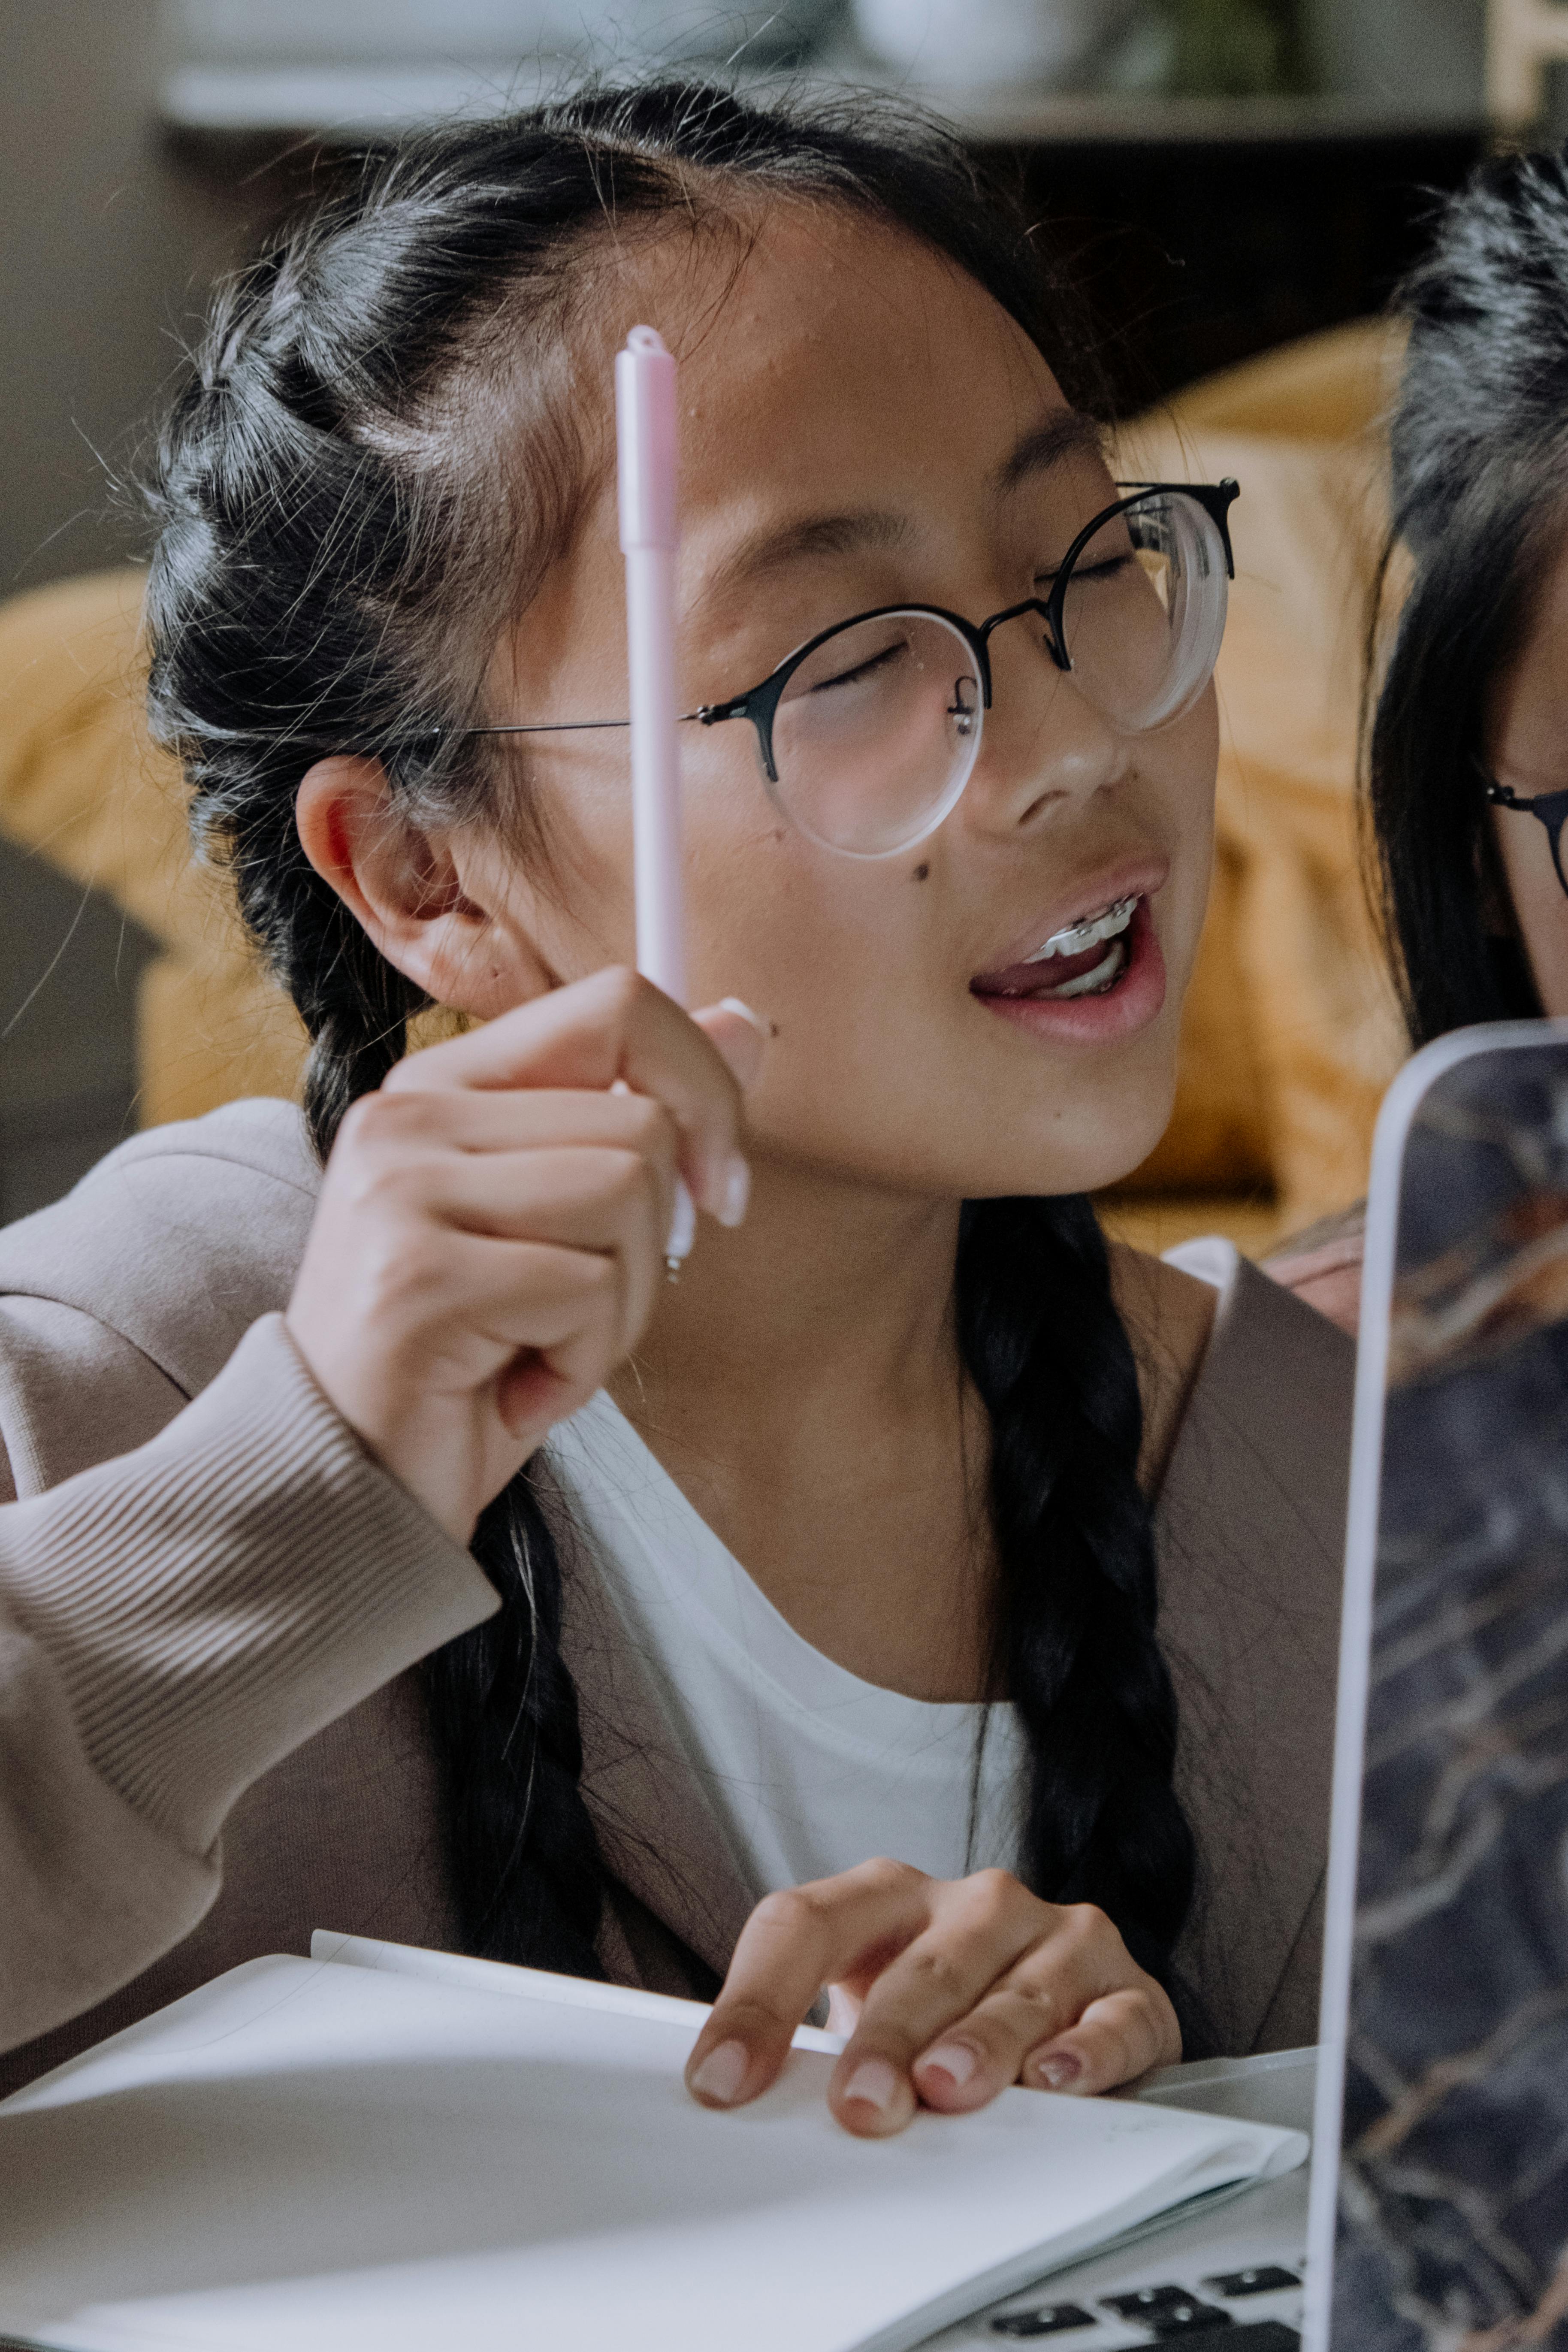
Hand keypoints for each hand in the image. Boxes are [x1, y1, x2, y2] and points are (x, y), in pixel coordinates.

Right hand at [286, 967, 764, 1542]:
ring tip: (541, 1348)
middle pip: (643, 1125)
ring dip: (620, 1307)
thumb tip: (747, 1024)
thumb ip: (644, 1115)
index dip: (703, 1088)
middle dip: (652, 1243)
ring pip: (627, 1195)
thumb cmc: (469, 1359)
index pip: (617, 1007)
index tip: (716, 1188)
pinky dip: (581, 1362)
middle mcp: (408, 1114)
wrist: (353, 1481)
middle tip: (578, 1313)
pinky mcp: (417, 1274)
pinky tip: (514, 1389)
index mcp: (443, 1085)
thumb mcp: (569, 1226)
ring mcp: (402, 1188)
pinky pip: (588, 1289)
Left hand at [684, 1858, 1179, 2135]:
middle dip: (886, 2038)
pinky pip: (1113, 2017)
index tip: (722, 2083)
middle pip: (918, 1965)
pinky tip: (1057, 2080)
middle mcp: (975, 1903)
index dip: (757, 2000)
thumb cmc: (939, 2014)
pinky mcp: (1128, 1990)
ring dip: (982, 2041)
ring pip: (1016, 1988)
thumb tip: (723, 2100)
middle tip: (861, 2106)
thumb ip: (806, 2040)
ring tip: (950, 2088)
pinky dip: (1087, 2049)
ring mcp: (1058, 1938)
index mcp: (888, 1897)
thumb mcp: (862, 2009)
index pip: (804, 1923)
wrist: (1063, 2002)